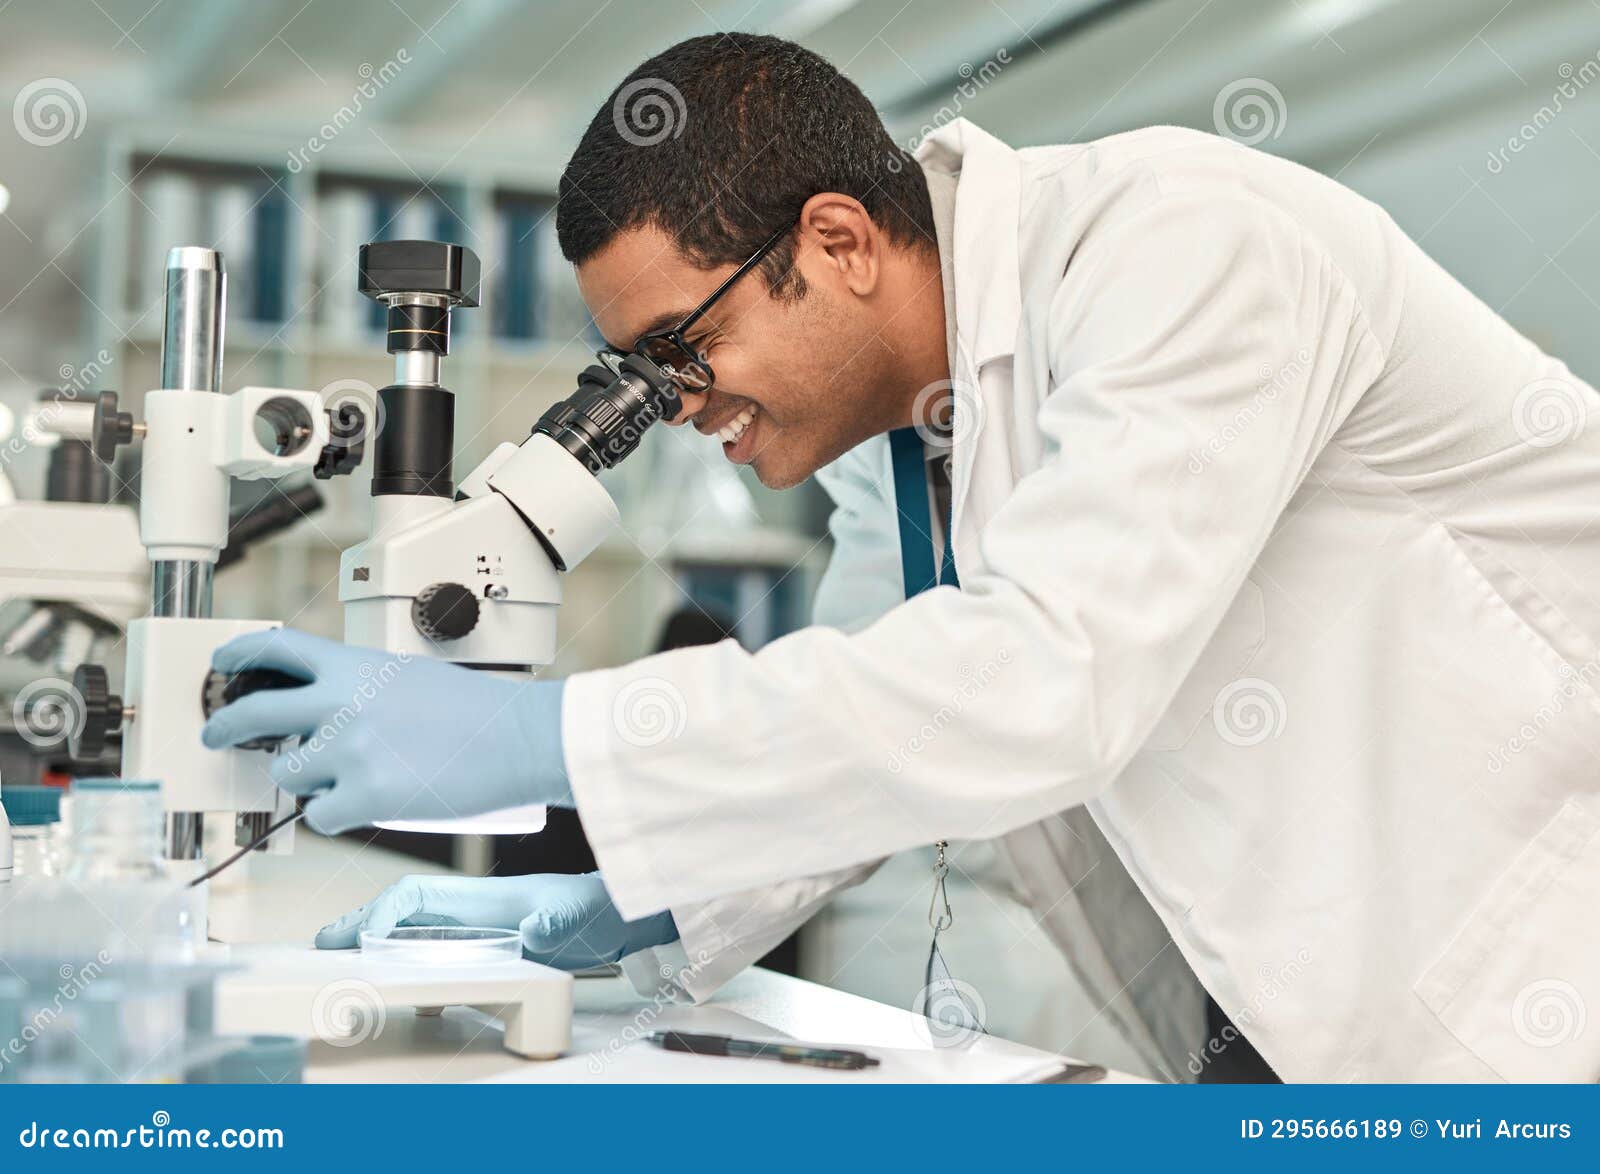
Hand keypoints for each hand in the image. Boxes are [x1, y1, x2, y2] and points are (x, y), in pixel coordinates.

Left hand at [199, 628, 569, 834]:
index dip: (240, 653)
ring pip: (286, 774)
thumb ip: (358, 691)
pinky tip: (372, 802)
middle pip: (253, 714)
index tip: (221, 664)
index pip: (278, 647)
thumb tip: (317, 719)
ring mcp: (348, 752)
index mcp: (355, 666)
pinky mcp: (363, 797)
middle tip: (214, 736)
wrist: (519, 739)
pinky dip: (339, 814)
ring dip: (307, 780)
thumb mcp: (408, 678)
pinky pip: (319, 816)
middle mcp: (341, 704)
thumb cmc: (477, 711)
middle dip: (223, 728)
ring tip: (351, 776)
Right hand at [313, 873, 678, 970]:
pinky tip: (395, 976)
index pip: (416, 895)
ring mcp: (475, 924)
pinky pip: (432, 945)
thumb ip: (556, 920)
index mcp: (482, 897)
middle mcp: (471, 907)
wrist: (617, 915)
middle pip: (403, 908)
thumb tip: (535, 930)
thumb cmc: (595, 911)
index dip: (383, 913)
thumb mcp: (579, 916)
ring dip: (376, 935)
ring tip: (341, 953)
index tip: (362, 938)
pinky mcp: (485, 942)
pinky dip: (406, 955)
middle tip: (324, 943)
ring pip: (412, 925)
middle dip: (362, 920)